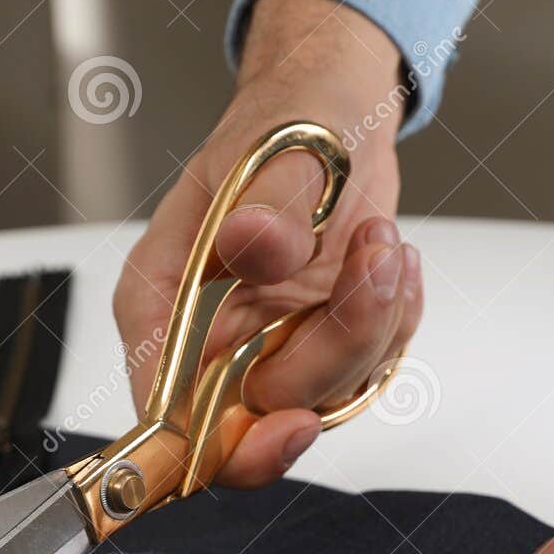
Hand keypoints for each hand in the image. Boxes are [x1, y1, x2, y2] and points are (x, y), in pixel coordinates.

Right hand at [112, 0, 421, 486]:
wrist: (335, 109)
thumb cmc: (286, 118)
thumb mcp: (278, 146)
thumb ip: (267, 205)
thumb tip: (250, 244)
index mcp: (161, 301)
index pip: (167, 415)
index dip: (224, 444)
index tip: (292, 422)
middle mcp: (206, 339)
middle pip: (258, 418)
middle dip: (331, 352)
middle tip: (369, 267)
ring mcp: (264, 350)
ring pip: (323, 400)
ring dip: (372, 326)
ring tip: (379, 241)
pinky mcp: (317, 349)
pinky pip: (366, 372)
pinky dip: (392, 322)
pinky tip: (387, 261)